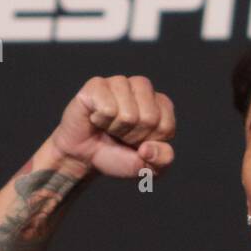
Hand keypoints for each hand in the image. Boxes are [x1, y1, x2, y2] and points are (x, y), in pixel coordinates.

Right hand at [50, 75, 175, 178]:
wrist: (84, 157)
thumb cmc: (117, 155)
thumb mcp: (147, 166)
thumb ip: (162, 160)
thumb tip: (148, 149)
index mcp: (161, 105)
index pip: (166, 126)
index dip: (150, 143)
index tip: (138, 143)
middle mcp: (142, 88)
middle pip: (149, 118)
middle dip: (133, 136)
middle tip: (120, 135)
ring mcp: (119, 83)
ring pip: (128, 114)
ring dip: (116, 129)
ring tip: (109, 127)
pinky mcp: (97, 84)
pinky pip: (107, 108)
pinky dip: (100, 121)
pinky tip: (96, 118)